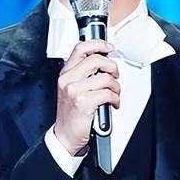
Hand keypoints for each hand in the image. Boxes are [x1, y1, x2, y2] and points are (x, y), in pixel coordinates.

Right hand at [53, 40, 119, 155]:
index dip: (97, 44)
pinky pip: (107, 93)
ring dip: (115, 86)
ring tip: (114, 92)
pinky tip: (113, 102)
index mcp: (66, 74)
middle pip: (96, 59)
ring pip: (104, 77)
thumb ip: (83, 74)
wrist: (64, 136)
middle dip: (111, 66)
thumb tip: (103, 63)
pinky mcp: (83, 102)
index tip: (108, 47)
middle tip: (115, 74)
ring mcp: (75, 90)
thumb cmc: (71, 113)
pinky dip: (115, 98)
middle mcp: (68, 80)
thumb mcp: (71, 89)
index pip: (80, 48)